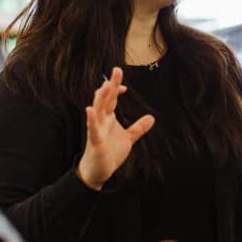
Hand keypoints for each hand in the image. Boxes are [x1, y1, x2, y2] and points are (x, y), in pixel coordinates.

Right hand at [77, 67, 154, 189]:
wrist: (98, 171)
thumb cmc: (109, 152)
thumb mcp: (128, 138)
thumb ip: (138, 128)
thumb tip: (151, 117)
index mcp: (108, 118)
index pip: (112, 99)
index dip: (117, 89)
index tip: (125, 85)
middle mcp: (101, 120)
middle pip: (106, 99)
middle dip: (111, 85)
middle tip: (117, 70)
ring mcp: (96, 129)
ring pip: (98, 110)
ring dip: (101, 97)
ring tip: (106, 85)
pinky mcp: (95, 141)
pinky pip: (93, 128)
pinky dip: (91, 119)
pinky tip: (90, 110)